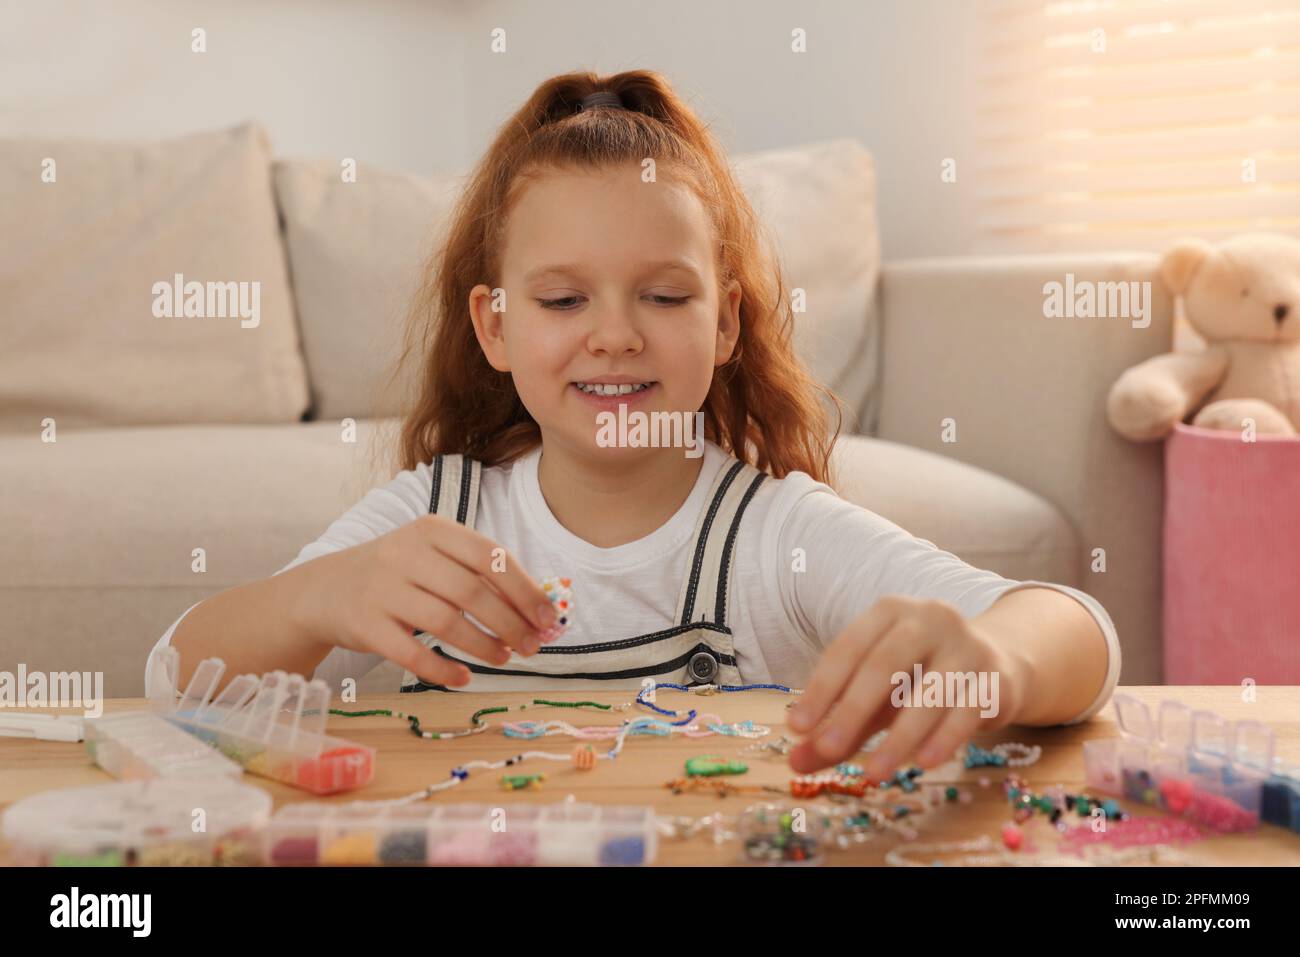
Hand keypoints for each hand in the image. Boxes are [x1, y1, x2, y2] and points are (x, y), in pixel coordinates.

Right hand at [292, 514, 556, 687]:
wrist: (325, 590)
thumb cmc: (399, 574)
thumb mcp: (433, 556)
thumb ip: (478, 574)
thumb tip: (537, 608)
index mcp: (432, 529)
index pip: (489, 557)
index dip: (524, 589)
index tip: (548, 617)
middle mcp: (405, 553)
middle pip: (471, 592)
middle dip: (510, 623)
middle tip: (532, 646)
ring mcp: (382, 589)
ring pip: (446, 623)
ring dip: (483, 646)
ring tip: (504, 658)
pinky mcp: (365, 625)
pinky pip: (411, 653)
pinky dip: (442, 670)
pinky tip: (464, 678)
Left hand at [785, 595, 1025, 777]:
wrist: (997, 664)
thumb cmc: (919, 677)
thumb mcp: (876, 697)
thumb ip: (837, 725)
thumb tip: (795, 762)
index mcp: (889, 611)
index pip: (848, 648)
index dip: (820, 688)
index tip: (796, 728)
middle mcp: (929, 618)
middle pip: (884, 665)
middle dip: (852, 711)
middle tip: (826, 750)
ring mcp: (967, 646)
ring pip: (929, 692)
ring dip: (898, 737)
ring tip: (873, 774)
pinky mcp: (996, 678)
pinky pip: (967, 710)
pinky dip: (943, 738)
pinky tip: (921, 763)